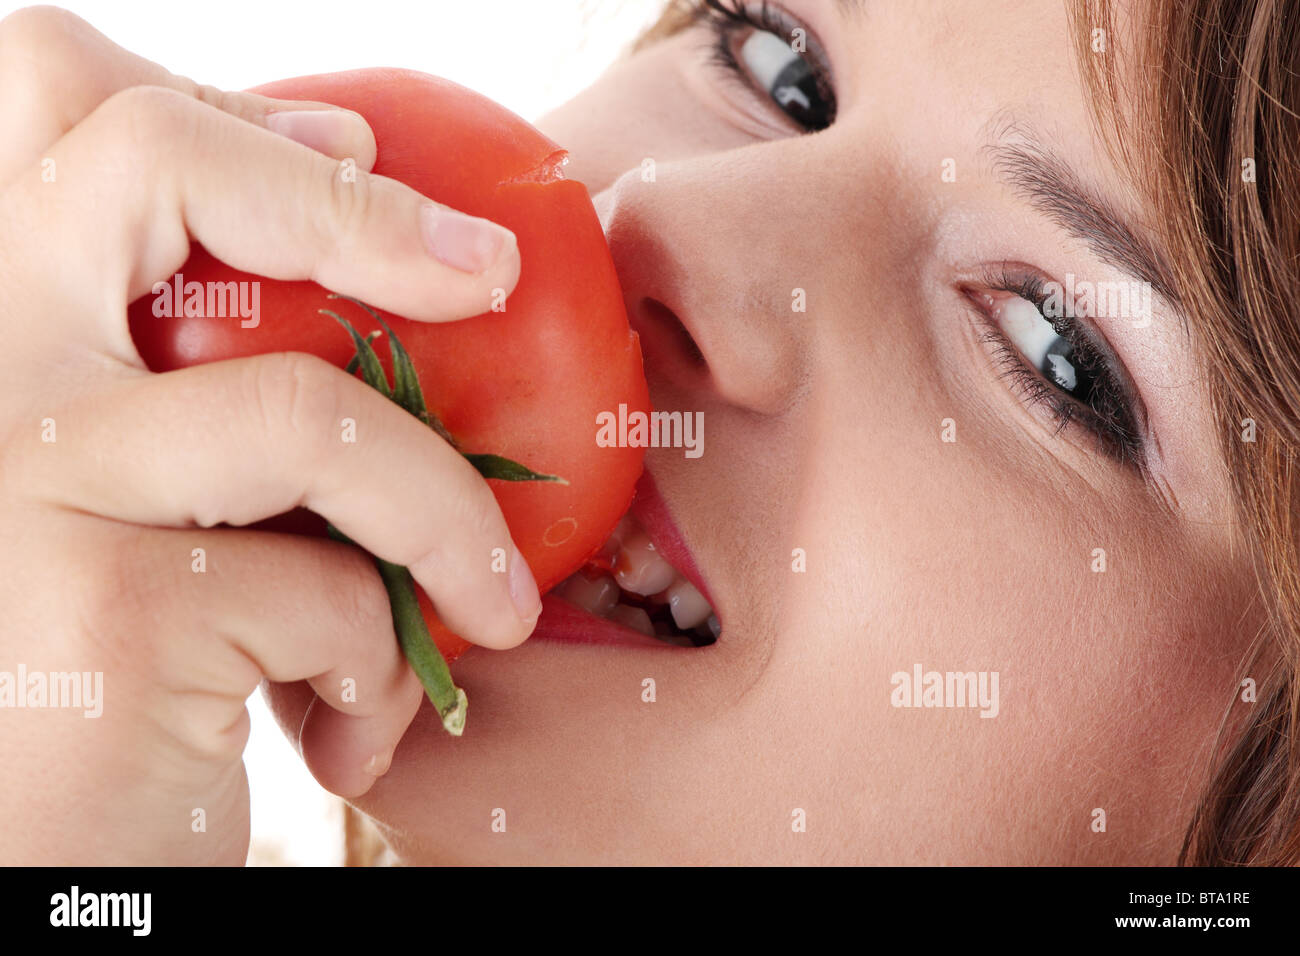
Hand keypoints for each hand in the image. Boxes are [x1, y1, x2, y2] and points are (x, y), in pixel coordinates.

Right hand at [0, 6, 540, 864]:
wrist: (26, 866)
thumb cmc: (94, 672)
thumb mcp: (123, 503)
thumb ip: (187, 391)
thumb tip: (371, 285)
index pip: (49, 108)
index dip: (212, 103)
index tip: (346, 143)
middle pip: (142, 157)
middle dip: (350, 201)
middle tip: (483, 271)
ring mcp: (19, 484)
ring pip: (309, 414)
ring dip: (443, 516)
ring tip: (494, 600)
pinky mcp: (109, 613)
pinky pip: (335, 588)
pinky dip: (383, 660)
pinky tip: (352, 723)